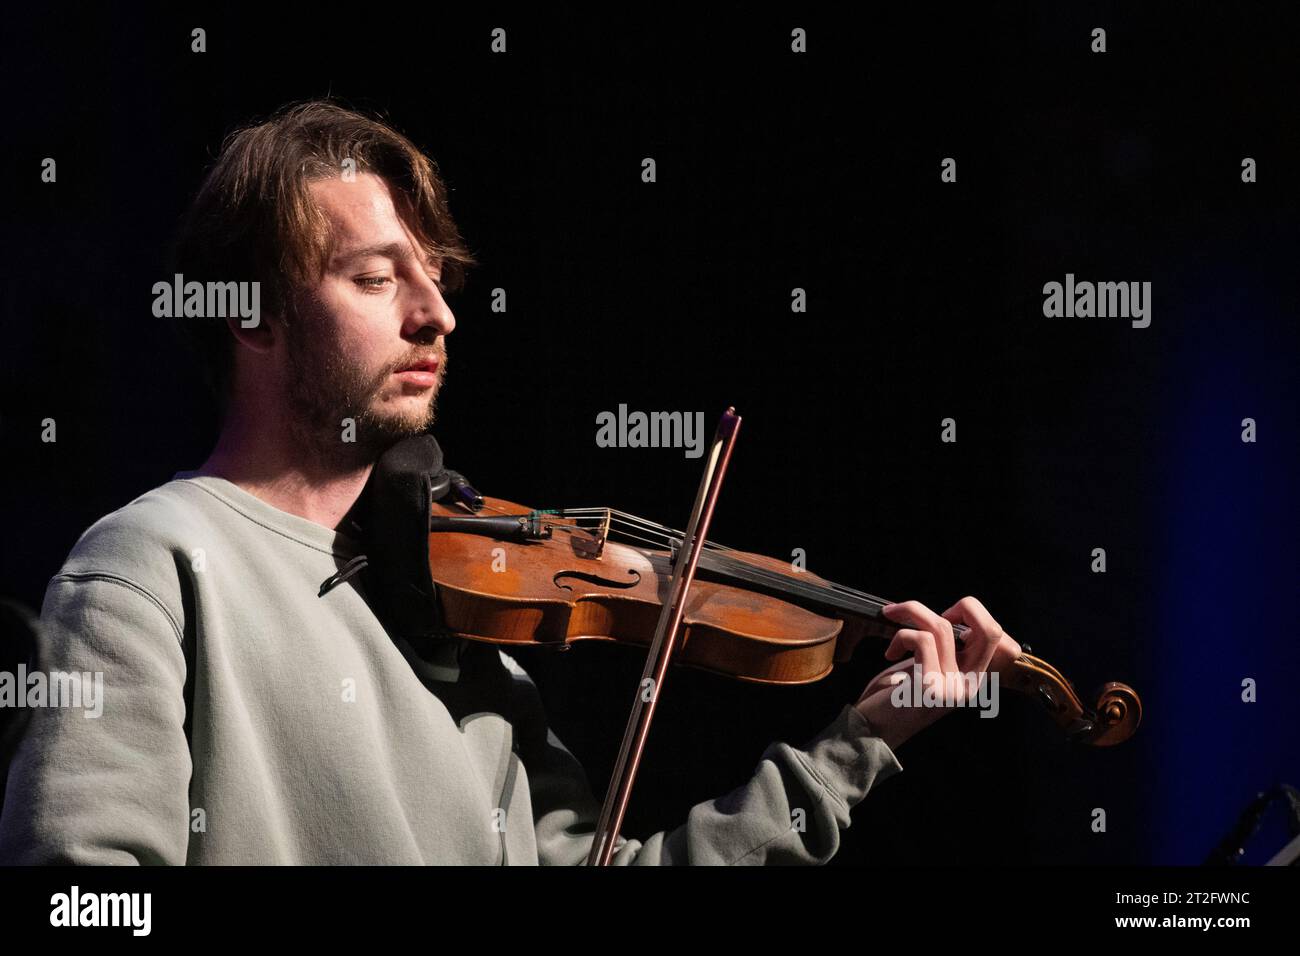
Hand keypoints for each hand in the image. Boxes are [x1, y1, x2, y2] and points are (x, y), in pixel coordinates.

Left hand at [853, 596, 1020, 750]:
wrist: (873, 730)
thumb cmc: (897, 695)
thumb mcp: (929, 667)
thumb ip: (946, 648)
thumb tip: (952, 617)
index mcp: (973, 677)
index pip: (1004, 644)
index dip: (982, 618)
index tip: (951, 618)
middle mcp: (970, 685)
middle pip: (990, 631)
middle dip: (966, 605)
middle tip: (939, 612)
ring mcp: (952, 688)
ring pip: (943, 627)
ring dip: (912, 612)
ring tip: (893, 618)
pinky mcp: (930, 687)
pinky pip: (921, 640)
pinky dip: (900, 636)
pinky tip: (890, 652)